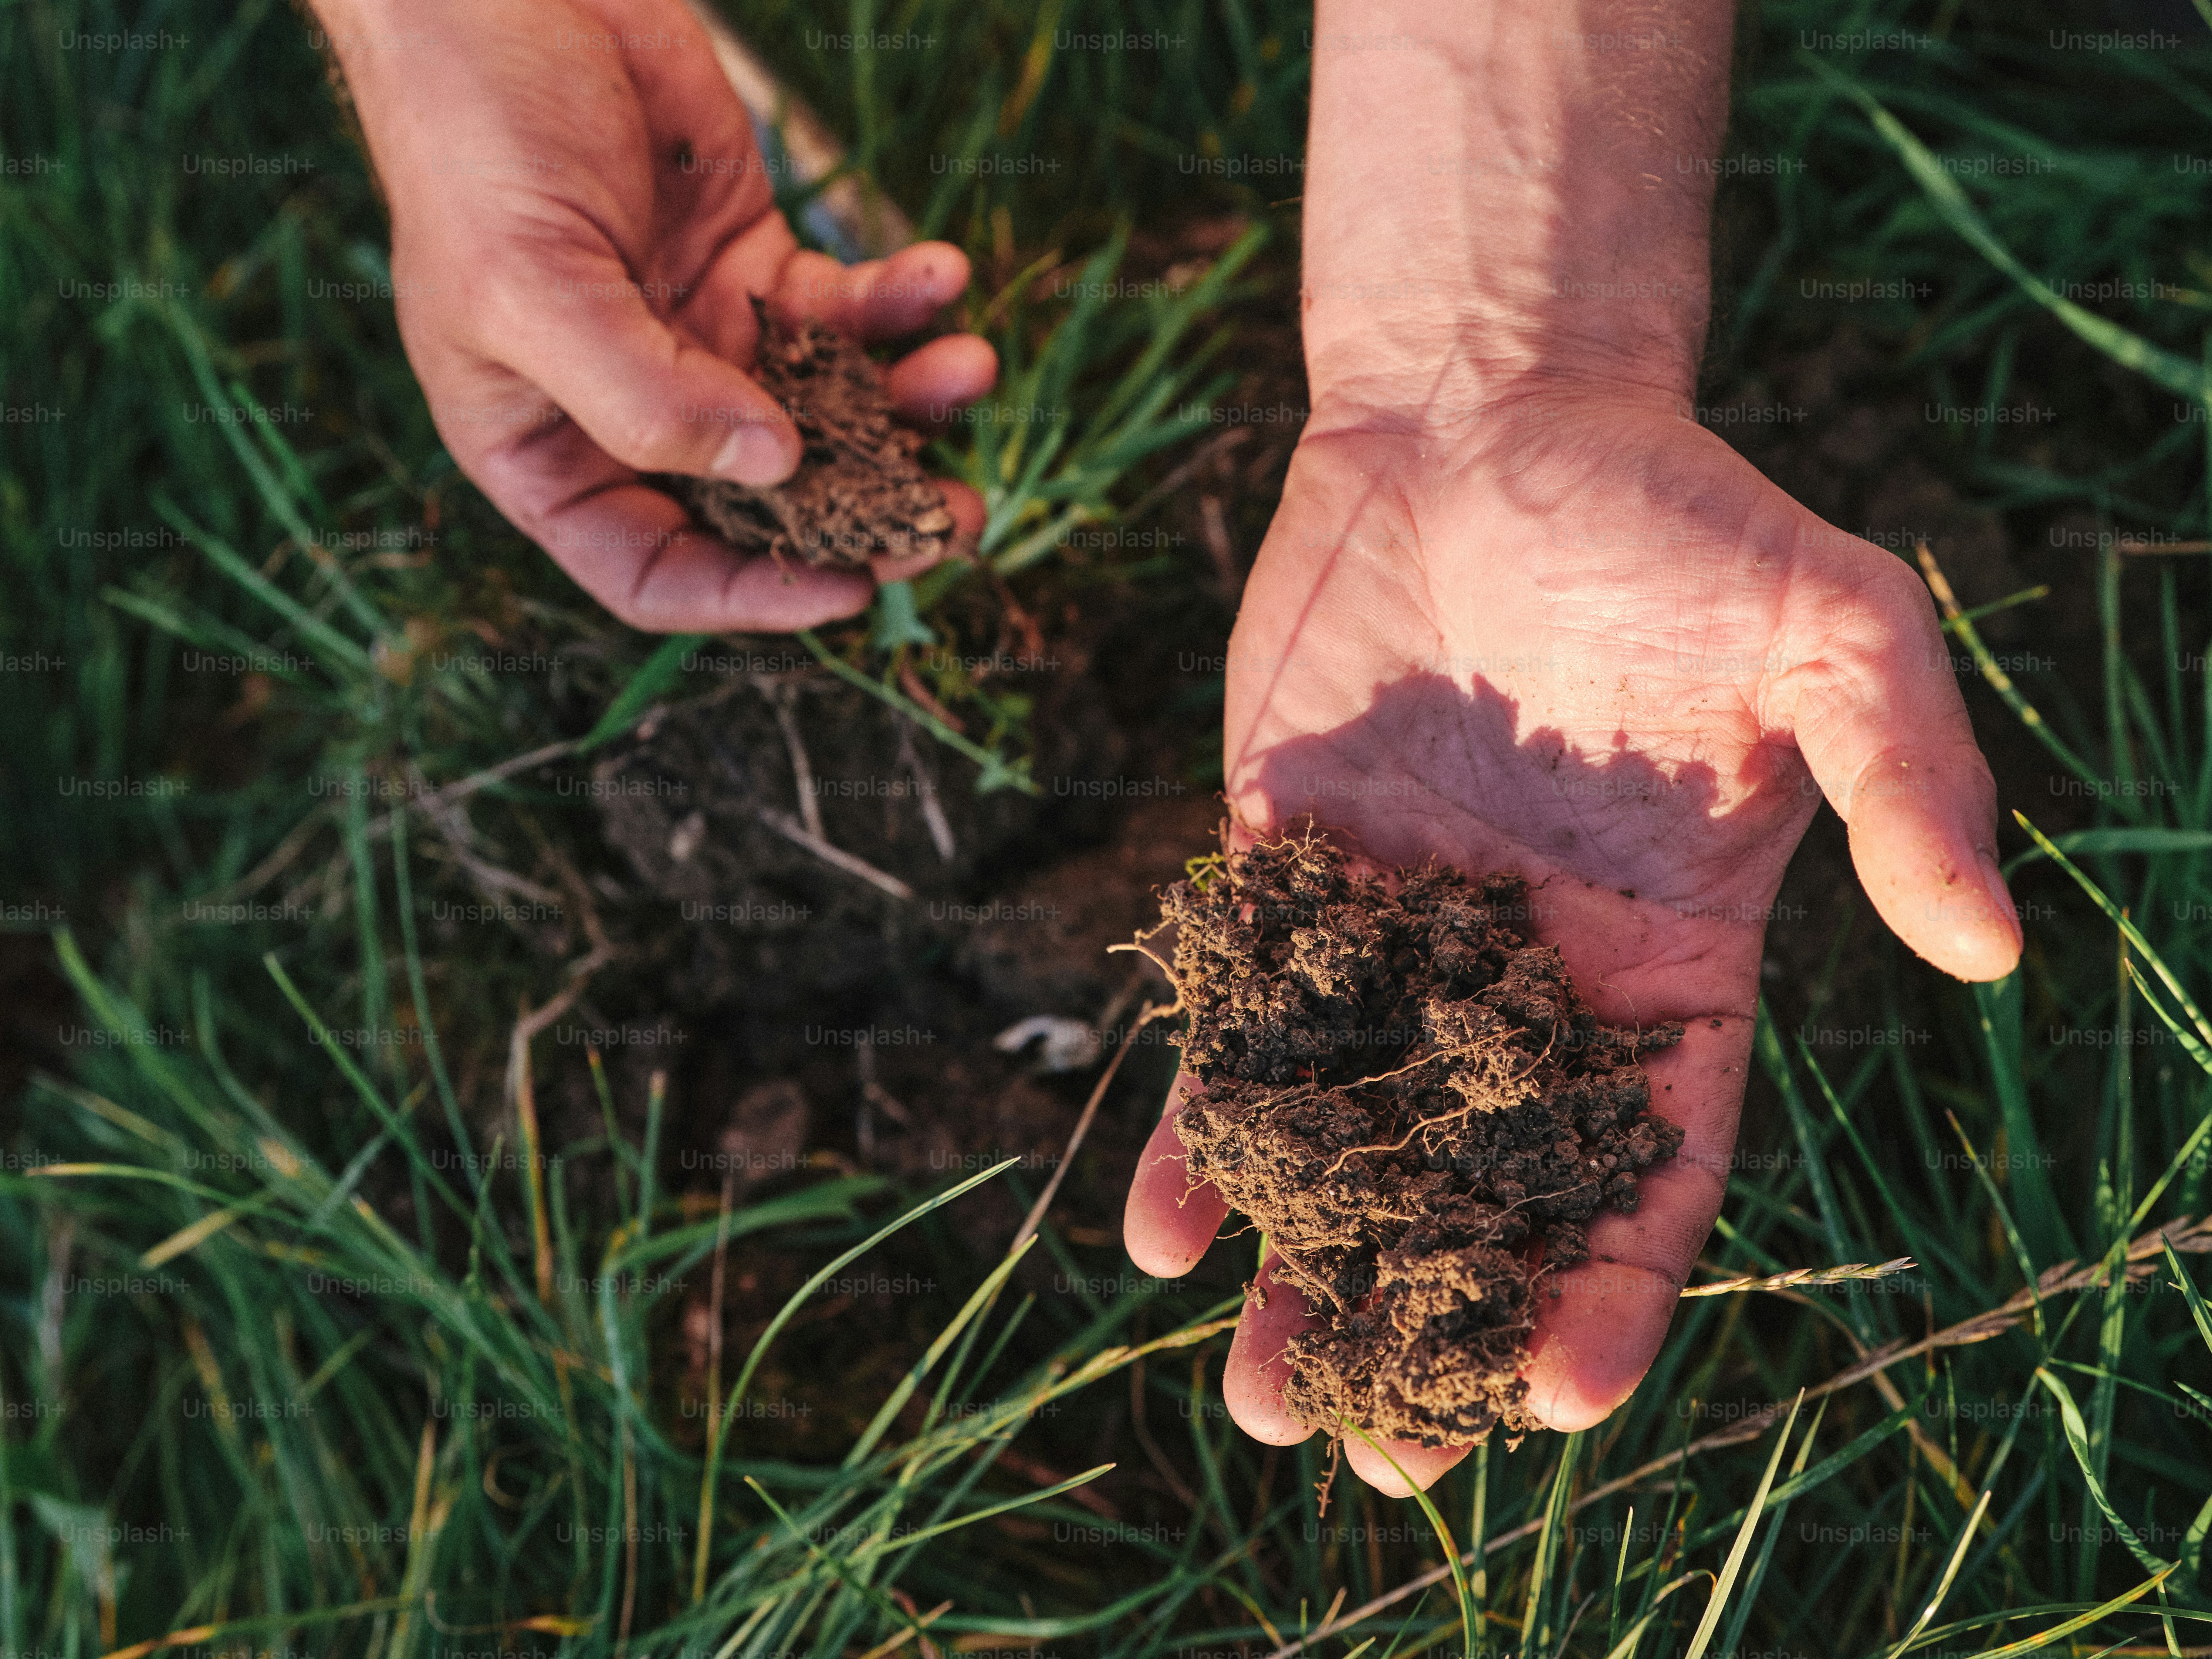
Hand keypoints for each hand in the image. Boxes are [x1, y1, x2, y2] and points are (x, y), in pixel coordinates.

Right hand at [312, 0, 994, 629]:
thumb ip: (645, 396)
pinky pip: (844, 308)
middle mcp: (633, 410)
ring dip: (907, 403)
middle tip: (959, 517)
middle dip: (869, 511)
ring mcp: (701, 340)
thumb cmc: (473, 141)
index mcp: (547, 450)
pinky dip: (899, 300)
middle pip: (768, 504)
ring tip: (970, 372)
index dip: (754, 595)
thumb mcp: (528, 287)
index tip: (852, 590)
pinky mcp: (752, 263)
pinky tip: (944, 276)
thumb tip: (779, 466)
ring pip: (827, 408)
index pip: (657, 569)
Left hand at [1124, 387, 2022, 1493]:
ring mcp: (1399, 938)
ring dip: (1304, 1271)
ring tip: (1255, 1399)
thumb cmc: (1678, 520)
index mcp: (1668, 965)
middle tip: (1379, 1451)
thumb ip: (1911, 783)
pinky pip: (1237, 1031)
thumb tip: (1993, 947)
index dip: (1610, 1287)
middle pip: (1488, 1195)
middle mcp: (1528, 981)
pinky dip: (1202, 1130)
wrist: (1488, 429)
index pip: (1652, 1168)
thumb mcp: (1837, 632)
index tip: (1556, 1393)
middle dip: (1436, 1324)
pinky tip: (1162, 1230)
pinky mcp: (1283, 878)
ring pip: (1350, 1143)